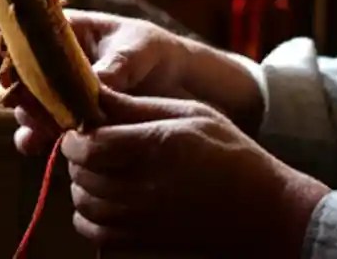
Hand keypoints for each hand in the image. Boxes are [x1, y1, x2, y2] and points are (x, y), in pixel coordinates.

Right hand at [14, 10, 262, 156]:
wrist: (174, 78)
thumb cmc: (153, 50)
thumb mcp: (139, 50)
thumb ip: (115, 66)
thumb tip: (96, 84)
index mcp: (65, 29)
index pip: (28, 40)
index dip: (20, 62)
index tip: (27, 83)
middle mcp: (52, 60)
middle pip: (23, 78)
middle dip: (27, 97)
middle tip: (41, 115)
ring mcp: (55, 89)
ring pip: (29, 105)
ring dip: (32, 120)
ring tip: (45, 131)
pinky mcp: (64, 115)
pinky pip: (41, 128)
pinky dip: (37, 138)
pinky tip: (38, 147)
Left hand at [62, 88, 328, 256]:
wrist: (260, 210)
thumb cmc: (230, 154)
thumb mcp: (194, 114)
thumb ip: (141, 106)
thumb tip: (97, 94)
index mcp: (159, 147)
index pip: (90, 145)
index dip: (77, 134)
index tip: (84, 125)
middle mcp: (144, 186)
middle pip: (81, 171)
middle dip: (79, 154)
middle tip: (96, 142)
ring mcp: (140, 218)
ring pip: (81, 200)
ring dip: (83, 181)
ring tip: (105, 167)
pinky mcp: (139, 241)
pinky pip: (90, 228)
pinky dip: (88, 212)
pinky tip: (108, 196)